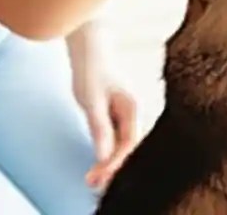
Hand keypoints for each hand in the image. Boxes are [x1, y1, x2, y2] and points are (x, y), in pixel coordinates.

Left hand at [68, 24, 137, 188]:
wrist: (90, 46)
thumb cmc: (91, 68)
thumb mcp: (91, 100)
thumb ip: (99, 127)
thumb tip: (104, 156)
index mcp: (134, 107)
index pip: (128, 145)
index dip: (114, 164)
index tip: (98, 177)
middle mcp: (136, 112)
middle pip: (129, 148)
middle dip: (112, 168)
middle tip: (92, 182)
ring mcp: (129, 113)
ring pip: (124, 145)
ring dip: (110, 161)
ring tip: (93, 176)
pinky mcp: (119, 113)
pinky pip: (118, 138)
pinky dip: (108, 151)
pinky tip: (98, 160)